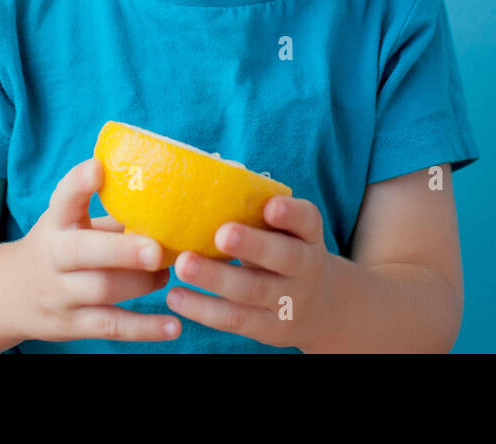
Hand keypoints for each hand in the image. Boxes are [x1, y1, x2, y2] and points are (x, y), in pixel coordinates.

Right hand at [15, 158, 181, 342]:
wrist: (5, 296)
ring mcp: (59, 293)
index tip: (97, 167)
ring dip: (142, 283)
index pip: (63, 199)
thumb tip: (173, 195)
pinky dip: (144, 329)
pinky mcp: (70, 325)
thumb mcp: (70, 224)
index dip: (78, 183)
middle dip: (121, 250)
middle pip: (82, 252)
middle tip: (155, 249)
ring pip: (102, 290)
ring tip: (166, 273)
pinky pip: (110, 327)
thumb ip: (112, 212)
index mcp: (56, 223)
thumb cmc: (59, 248)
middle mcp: (53, 256)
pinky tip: (173, 326)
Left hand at [165, 195, 340, 349]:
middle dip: (253, 246)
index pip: (308, 220)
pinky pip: (235, 319)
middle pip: (284, 257)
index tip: (270, 206)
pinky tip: (175, 297)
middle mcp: (305, 267)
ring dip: (216, 278)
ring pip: (253, 290)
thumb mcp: (286, 232)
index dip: (291, 213)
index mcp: (308, 235)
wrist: (320, 306)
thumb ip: (257, 209)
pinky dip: (203, 309)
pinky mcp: (270, 328)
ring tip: (182, 265)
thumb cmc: (285, 251)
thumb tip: (217, 168)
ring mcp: (289, 301)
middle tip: (222, 234)